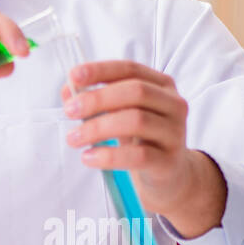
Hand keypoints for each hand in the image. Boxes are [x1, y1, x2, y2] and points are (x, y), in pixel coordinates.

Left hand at [59, 60, 226, 238]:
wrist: (169, 175)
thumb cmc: (141, 138)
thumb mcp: (120, 114)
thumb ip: (96, 99)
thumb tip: (69, 90)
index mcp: (161, 85)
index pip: (130, 69)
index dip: (101, 70)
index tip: (73, 76)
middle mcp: (173, 105)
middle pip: (136, 92)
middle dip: (97, 99)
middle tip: (70, 111)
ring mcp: (174, 133)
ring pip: (136, 121)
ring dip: (98, 128)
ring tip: (73, 138)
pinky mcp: (169, 161)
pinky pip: (138, 155)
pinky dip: (109, 156)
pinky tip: (89, 158)